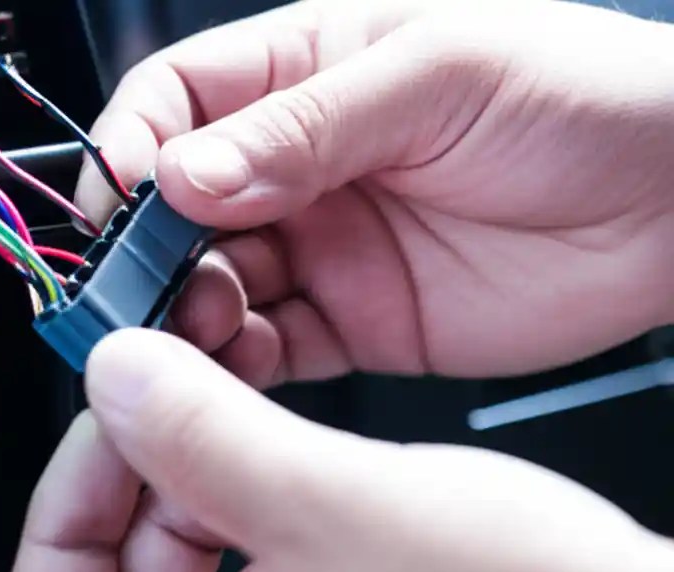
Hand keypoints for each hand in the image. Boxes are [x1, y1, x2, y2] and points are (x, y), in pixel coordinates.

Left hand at [0, 330, 673, 571]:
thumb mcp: (335, 505)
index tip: (101, 440)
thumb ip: (199, 435)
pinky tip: (284, 465)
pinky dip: (248, 527)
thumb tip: (115, 381)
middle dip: (133, 499)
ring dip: (192, 502)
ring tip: (235, 425)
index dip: (54, 530)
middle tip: (165, 411)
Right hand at [79, 0, 673, 385]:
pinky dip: (238, 367)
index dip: (132, 144)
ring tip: (194, 328)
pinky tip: (233, 369)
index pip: (177, 99)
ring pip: (212, 283)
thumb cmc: (582, 97)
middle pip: (178, 206)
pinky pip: (268, 350)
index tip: (119, 197)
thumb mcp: (437, 78)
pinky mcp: (353, 322)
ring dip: (186, 311)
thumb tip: (187, 173)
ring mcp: (323, 246)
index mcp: (305, 73)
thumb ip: (303, 129)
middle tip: (140, 286)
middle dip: (148, 248)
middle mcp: (298, 164)